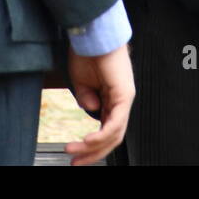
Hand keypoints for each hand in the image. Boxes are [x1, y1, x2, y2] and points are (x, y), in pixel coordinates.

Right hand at [64, 43, 134, 164]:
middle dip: (92, 154)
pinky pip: (115, 123)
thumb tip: (90, 110)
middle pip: (111, 138)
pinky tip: (87, 141)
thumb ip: (86, 98)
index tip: (74, 155)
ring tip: (75, 152)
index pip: (105, 130)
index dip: (90, 146)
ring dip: (93, 147)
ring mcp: (124, 98)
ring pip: (114, 134)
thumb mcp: (81, 82)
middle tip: (75, 164)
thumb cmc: (87, 52)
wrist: (92, 34)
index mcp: (111, 99)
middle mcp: (120, 101)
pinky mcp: (123, 95)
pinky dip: (101, 135)